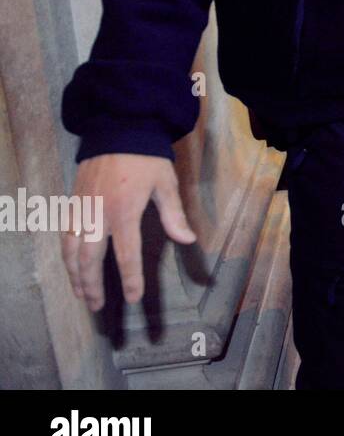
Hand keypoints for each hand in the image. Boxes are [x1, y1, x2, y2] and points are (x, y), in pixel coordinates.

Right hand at [62, 153, 196, 311]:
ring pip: (71, 250)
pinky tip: (70, 267)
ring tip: (81, 294)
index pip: (126, 254)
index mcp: (124, 211)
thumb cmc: (146, 157)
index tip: (133, 298)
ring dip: (75, 275)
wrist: (118, 129)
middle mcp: (98, 214)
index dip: (130, 278)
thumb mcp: (166, 183)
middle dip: (93, 285)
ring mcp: (82, 209)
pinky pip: (64, 235)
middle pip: (90, 259)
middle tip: (97, 306)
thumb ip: (174, 214)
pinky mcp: (72, 202)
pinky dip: (65, 256)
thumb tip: (187, 240)